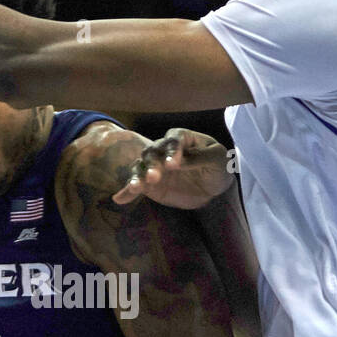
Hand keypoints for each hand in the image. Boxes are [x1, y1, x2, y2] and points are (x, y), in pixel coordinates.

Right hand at [112, 128, 233, 209]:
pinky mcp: (151, 184)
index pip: (174, 139)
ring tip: (136, 187)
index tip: (174, 164)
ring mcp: (155, 166)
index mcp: (182, 138)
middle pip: (152, 152)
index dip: (173, 149)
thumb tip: (179, 162)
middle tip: (155, 177)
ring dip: (138, 176)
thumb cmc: (217, 166)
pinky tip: (119, 199)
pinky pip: (137, 186)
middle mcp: (164, 149)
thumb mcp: (216, 159)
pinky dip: (127, 192)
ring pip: (141, 167)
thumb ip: (199, 158)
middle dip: (152, 163)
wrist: (213, 186)